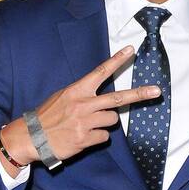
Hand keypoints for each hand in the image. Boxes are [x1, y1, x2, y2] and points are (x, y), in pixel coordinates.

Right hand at [4, 47, 160, 164]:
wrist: (32, 137)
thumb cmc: (49, 116)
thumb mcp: (62, 97)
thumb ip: (82, 95)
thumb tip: (101, 100)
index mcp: (77, 90)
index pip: (100, 72)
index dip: (116, 61)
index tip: (131, 50)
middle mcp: (83, 104)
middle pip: (118, 98)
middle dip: (139, 94)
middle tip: (156, 91)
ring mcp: (85, 122)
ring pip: (111, 120)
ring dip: (104, 122)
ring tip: (87, 124)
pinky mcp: (85, 139)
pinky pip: (103, 137)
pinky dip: (97, 137)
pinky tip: (83, 136)